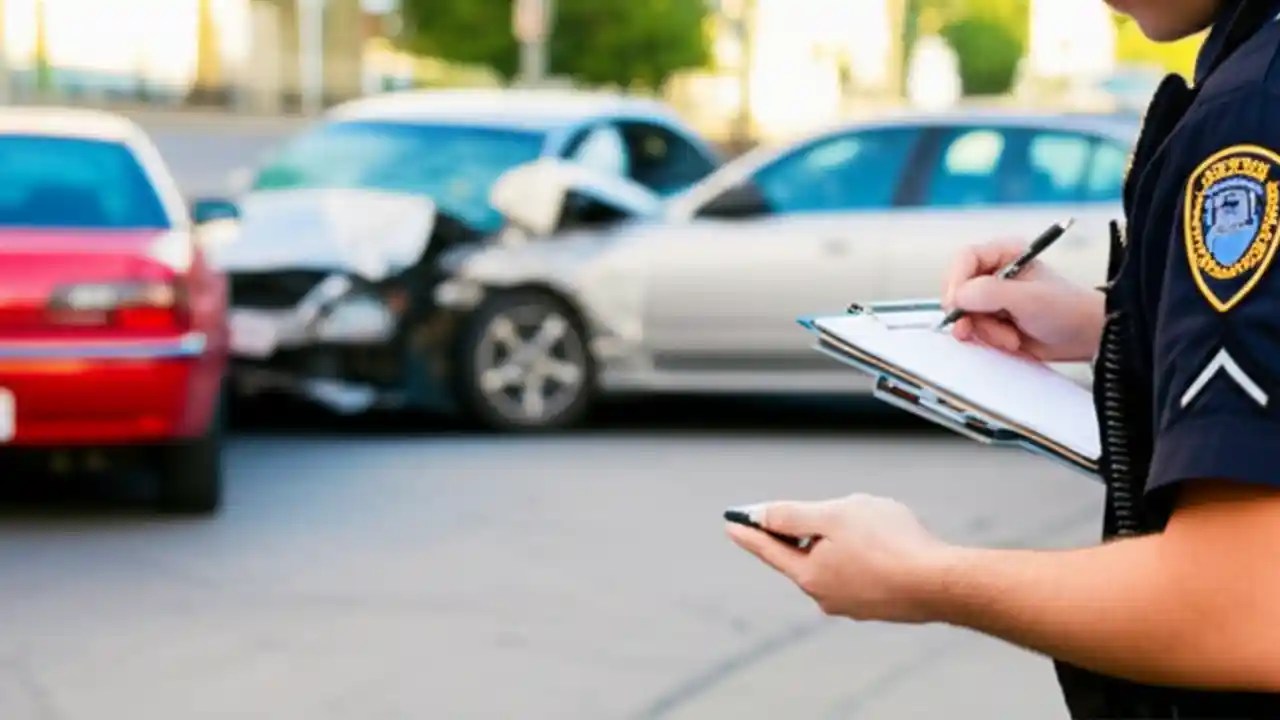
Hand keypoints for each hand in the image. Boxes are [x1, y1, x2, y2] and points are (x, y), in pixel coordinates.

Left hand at [726, 495, 950, 623]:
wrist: (942, 582)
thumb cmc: (890, 544)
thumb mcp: (834, 516)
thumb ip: (793, 516)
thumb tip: (762, 516)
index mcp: (809, 575)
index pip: (768, 549)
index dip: (749, 532)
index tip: (730, 523)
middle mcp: (827, 596)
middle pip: (801, 557)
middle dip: (800, 533)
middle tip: (796, 513)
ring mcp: (854, 604)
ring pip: (833, 564)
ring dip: (836, 543)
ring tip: (863, 524)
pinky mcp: (880, 604)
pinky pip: (860, 573)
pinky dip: (861, 555)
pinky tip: (883, 543)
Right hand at [942, 240, 1105, 362]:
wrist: (1084, 337)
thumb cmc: (1066, 309)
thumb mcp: (1029, 298)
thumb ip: (991, 293)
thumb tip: (958, 296)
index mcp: (1003, 254)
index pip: (964, 260)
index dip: (956, 282)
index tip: (957, 305)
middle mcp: (993, 274)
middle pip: (957, 289)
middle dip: (969, 313)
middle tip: (976, 327)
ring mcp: (991, 299)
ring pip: (963, 314)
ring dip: (984, 331)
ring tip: (1010, 337)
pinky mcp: (991, 321)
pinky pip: (972, 330)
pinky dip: (986, 339)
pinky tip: (1007, 341)